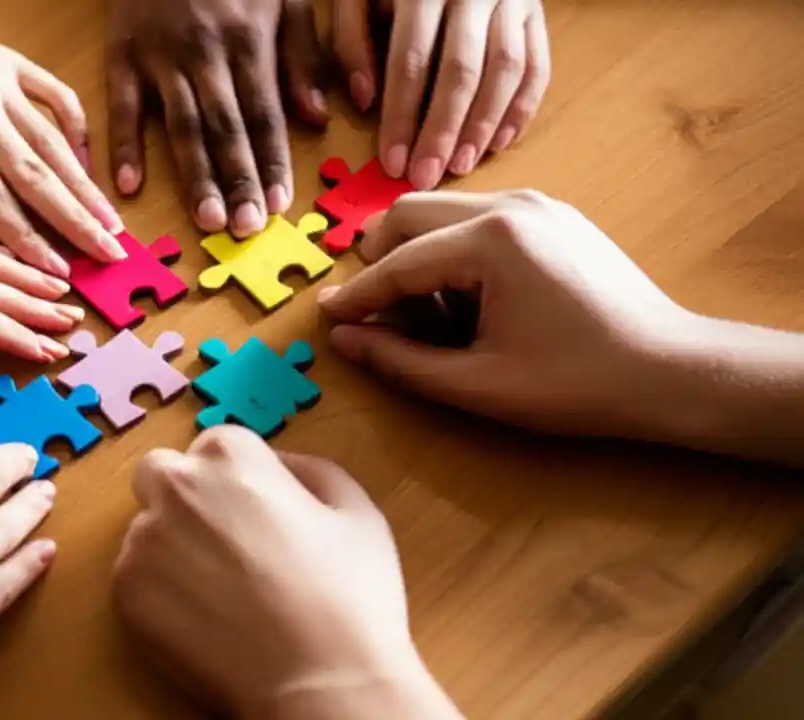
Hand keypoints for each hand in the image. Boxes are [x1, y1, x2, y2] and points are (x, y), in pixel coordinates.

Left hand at [0, 1, 123, 275]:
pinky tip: (88, 163)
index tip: (58, 272)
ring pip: (53, 143)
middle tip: (110, 254)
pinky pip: (57, 95)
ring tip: (111, 222)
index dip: (29, 240)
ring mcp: (0, 83)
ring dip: (86, 186)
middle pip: (37, 176)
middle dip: (76, 220)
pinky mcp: (12, 63)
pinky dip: (77, 128)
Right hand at [107, 0, 326, 237]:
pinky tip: (128, 186)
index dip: (273, 162)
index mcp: (248, 40)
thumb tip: (318, 119)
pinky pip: (123, 107)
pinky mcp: (122, 54)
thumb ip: (301, 56)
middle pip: (225, 128)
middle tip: (246, 229)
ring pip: (181, 125)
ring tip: (206, 219)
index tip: (281, 205)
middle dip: (238, 180)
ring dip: (194, 176)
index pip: (265, 114)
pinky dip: (124, 146)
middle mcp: (205, 54)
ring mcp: (160, 56)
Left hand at [114, 426, 457, 717]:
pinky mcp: (126, 592)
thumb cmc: (348, 596)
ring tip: (224, 594)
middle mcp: (176, 487)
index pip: (215, 447)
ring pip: (147, 530)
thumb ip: (308, 469)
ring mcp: (144, 540)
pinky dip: (163, 594)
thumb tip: (278, 466)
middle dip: (184, 498)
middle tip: (227, 545)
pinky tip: (207, 621)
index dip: (238, 481)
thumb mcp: (354, 508)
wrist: (320, 684)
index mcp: (230, 455)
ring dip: (173, 549)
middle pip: (162, 475)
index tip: (258, 514)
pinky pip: (137, 579)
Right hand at [318, 189, 698, 438]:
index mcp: (491, 241)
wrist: (670, 369)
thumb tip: (342, 339)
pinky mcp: (552, 214)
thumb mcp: (477, 383)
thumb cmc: (576, 384)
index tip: (323, 317)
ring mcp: (536, 203)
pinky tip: (469, 302)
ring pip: (441, 213)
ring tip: (431, 319)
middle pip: (408, 213)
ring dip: (417, 256)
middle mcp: (510, 204)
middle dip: (380, 262)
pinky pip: (477, 219)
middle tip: (376, 316)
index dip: (356, 296)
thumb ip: (400, 360)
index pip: (398, 263)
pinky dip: (453, 252)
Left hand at [334, 0, 550, 188]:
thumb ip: (352, 40)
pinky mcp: (535, 12)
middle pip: (461, 72)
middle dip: (443, 131)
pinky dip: (522, 107)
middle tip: (427, 176)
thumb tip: (364, 100)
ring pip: (506, 70)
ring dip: (484, 125)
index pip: (411, 61)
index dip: (401, 117)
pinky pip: (537, 64)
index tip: (393, 163)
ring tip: (462, 166)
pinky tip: (501, 143)